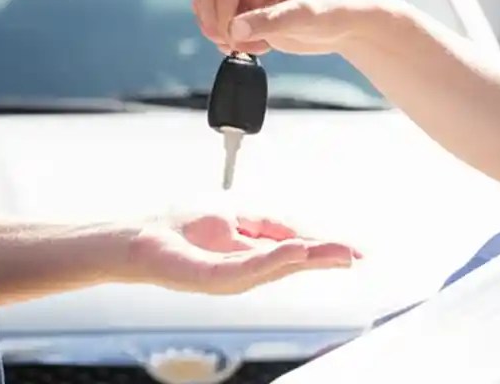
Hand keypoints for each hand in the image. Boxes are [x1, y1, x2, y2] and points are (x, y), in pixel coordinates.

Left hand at [125, 210, 360, 294]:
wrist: (142, 242)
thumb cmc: (185, 232)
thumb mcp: (236, 222)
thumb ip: (269, 231)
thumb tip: (303, 238)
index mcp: (256, 256)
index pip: (297, 252)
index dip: (326, 252)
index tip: (357, 254)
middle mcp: (248, 271)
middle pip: (293, 263)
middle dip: (326, 258)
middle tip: (357, 256)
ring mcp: (230, 276)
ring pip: (276, 267)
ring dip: (307, 258)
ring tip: (336, 253)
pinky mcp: (212, 277)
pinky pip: (247, 268)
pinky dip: (273, 259)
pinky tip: (294, 251)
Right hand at [192, 0, 391, 56]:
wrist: (347, 25)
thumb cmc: (335, 10)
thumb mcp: (307, 15)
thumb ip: (271, 21)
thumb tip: (234, 30)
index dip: (223, 13)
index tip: (236, 37)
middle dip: (215, 22)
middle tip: (234, 44)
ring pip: (209, 10)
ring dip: (222, 33)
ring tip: (252, 46)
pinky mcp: (248, 14)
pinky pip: (221, 26)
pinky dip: (230, 41)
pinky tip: (258, 47)